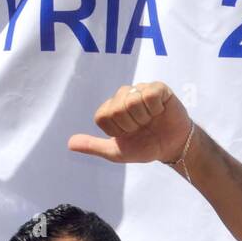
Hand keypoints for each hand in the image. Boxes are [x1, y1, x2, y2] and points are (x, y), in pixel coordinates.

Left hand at [68, 81, 192, 165]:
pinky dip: (155, 109)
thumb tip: (69, 144)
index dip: (116, 131)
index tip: (128, 134)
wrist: (172, 147)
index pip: (102, 117)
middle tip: (142, 127)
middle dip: (131, 125)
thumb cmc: (144, 147)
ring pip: (132, 101)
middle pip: (116, 109)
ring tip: (151, 120)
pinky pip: (149, 94)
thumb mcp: (116, 152)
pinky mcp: (158, 88)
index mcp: (110, 109)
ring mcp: (140, 90)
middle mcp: (122, 96)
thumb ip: (93, 146)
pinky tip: (160, 111)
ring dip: (144, 118)